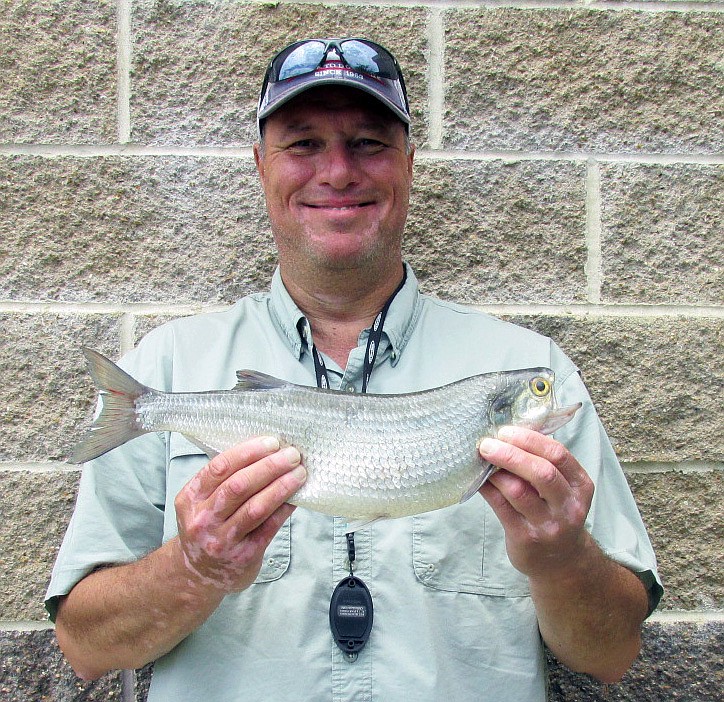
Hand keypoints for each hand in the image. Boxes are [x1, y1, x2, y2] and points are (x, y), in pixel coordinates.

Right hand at [173, 437, 305, 592]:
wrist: (196, 576)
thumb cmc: (207, 528)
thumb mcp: (201, 503)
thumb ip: (224, 480)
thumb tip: (266, 453)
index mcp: (190, 498)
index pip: (220, 467)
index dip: (248, 452)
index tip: (271, 442)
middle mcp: (203, 519)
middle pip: (239, 485)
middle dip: (270, 466)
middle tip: (292, 455)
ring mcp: (222, 540)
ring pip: (256, 507)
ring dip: (281, 486)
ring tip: (299, 473)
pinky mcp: (243, 556)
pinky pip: (268, 527)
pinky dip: (284, 509)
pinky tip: (296, 497)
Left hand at [478, 426, 593, 578]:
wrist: (560, 561)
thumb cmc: (554, 513)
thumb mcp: (562, 489)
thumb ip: (542, 463)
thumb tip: (506, 434)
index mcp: (580, 486)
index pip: (558, 455)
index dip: (530, 440)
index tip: (506, 431)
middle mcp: (568, 506)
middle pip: (541, 472)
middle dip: (511, 454)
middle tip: (487, 443)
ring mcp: (548, 525)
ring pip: (518, 491)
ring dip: (496, 471)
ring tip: (481, 459)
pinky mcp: (526, 538)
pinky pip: (501, 506)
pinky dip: (487, 488)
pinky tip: (478, 479)